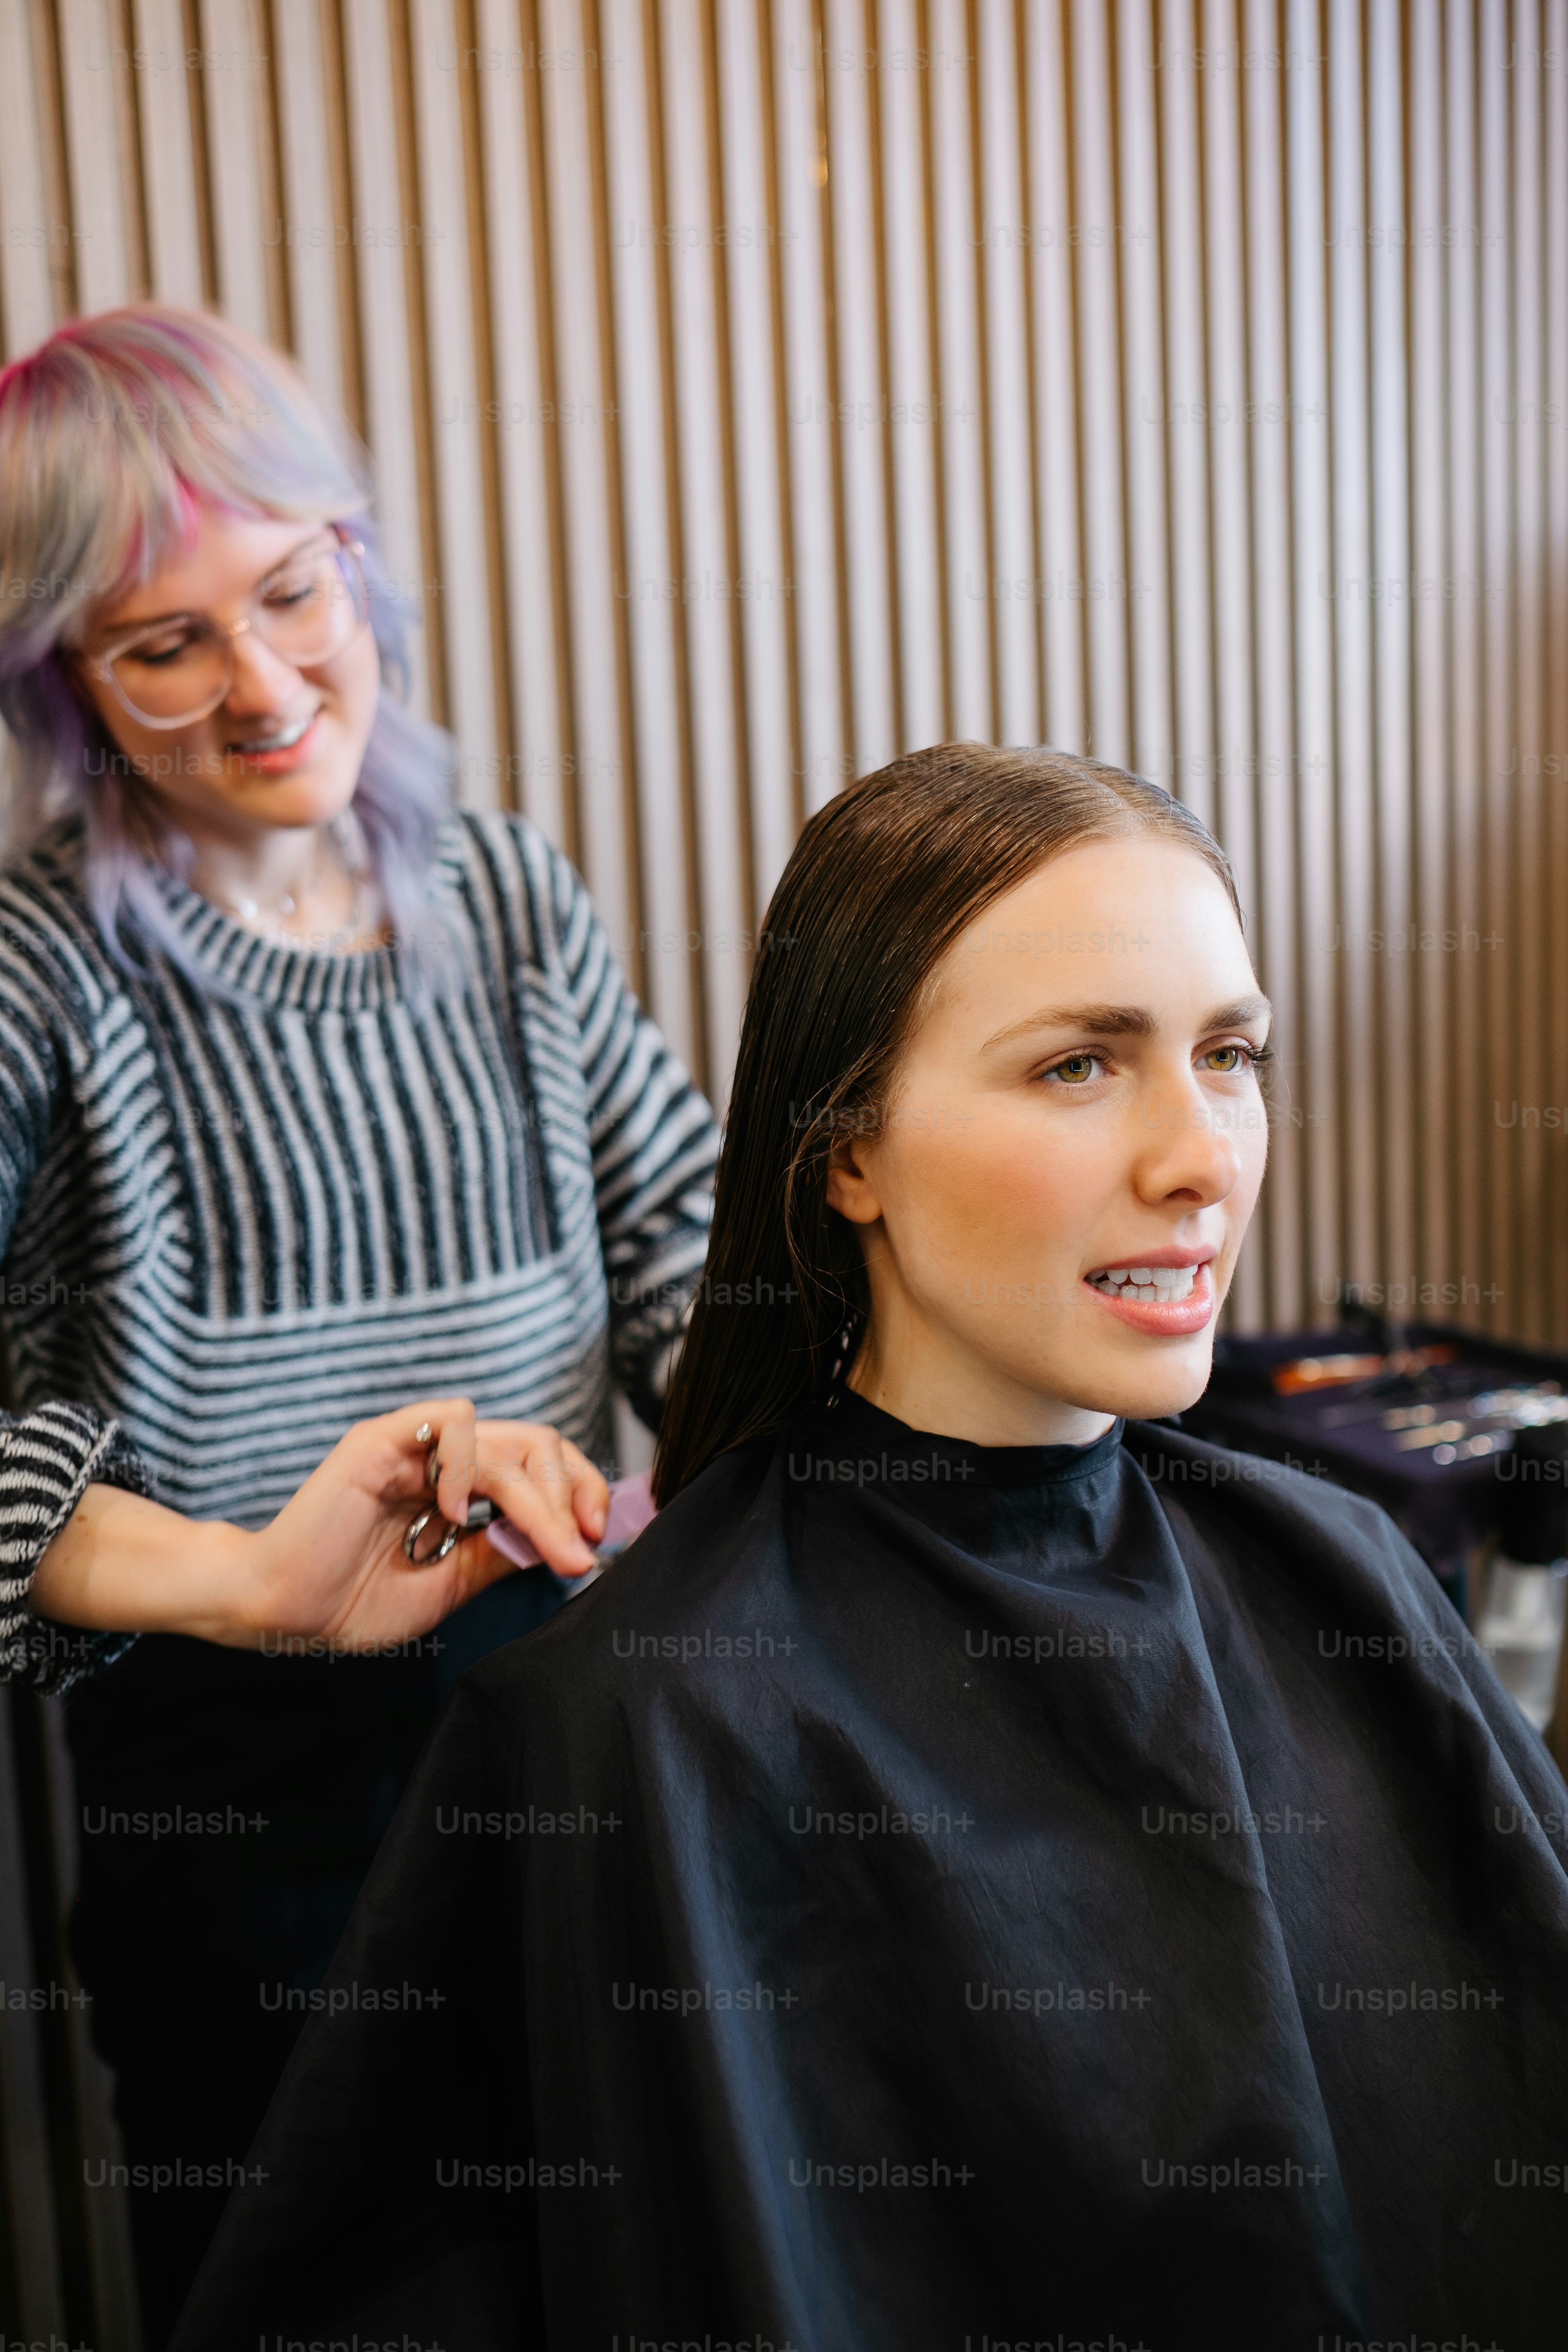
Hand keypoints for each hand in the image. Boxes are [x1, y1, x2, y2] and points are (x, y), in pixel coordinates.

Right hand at [238, 1399, 610, 1648]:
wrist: (283, 1611)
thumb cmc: (353, 1602)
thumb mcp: (451, 1584)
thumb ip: (501, 1555)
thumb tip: (567, 1542)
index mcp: (460, 1490)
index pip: (541, 1466)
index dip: (579, 1493)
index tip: (595, 1539)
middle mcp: (442, 1460)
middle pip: (537, 1444)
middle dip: (574, 1492)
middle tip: (584, 1543)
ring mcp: (412, 1447)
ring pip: (505, 1439)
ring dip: (540, 1494)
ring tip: (548, 1543)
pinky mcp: (381, 1441)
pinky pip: (449, 1419)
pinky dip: (469, 1461)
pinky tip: (457, 1512)